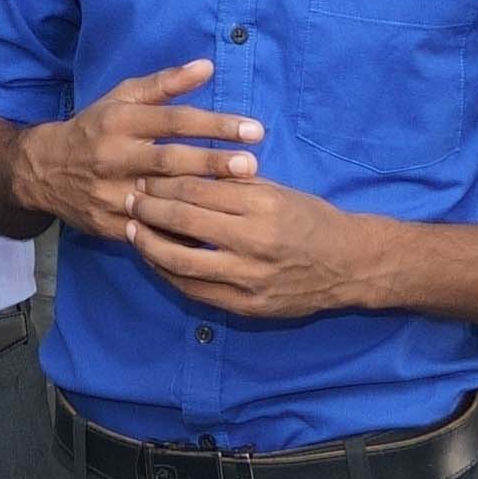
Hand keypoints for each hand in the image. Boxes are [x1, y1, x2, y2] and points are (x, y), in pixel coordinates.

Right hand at [5, 58, 264, 243]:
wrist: (43, 171)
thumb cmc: (94, 128)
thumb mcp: (122, 99)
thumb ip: (165, 83)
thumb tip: (208, 66)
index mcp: (121, 122)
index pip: (175, 120)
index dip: (215, 124)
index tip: (253, 129)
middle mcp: (115, 157)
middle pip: (171, 160)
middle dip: (213, 163)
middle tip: (252, 164)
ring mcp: (111, 193)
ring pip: (162, 199)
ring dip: (203, 199)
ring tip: (242, 198)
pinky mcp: (109, 224)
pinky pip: (151, 230)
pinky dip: (180, 231)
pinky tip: (212, 230)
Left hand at [125, 173, 378, 320]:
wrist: (348, 265)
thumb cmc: (311, 219)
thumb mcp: (277, 191)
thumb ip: (234, 185)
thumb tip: (184, 174)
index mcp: (262, 204)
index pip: (198, 190)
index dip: (164, 184)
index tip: (146, 178)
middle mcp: (254, 241)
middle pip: (184, 222)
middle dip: (149, 210)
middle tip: (129, 200)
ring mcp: (249, 277)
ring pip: (181, 262)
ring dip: (149, 246)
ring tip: (131, 232)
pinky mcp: (246, 305)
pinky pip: (195, 291)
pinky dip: (169, 275)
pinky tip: (154, 261)